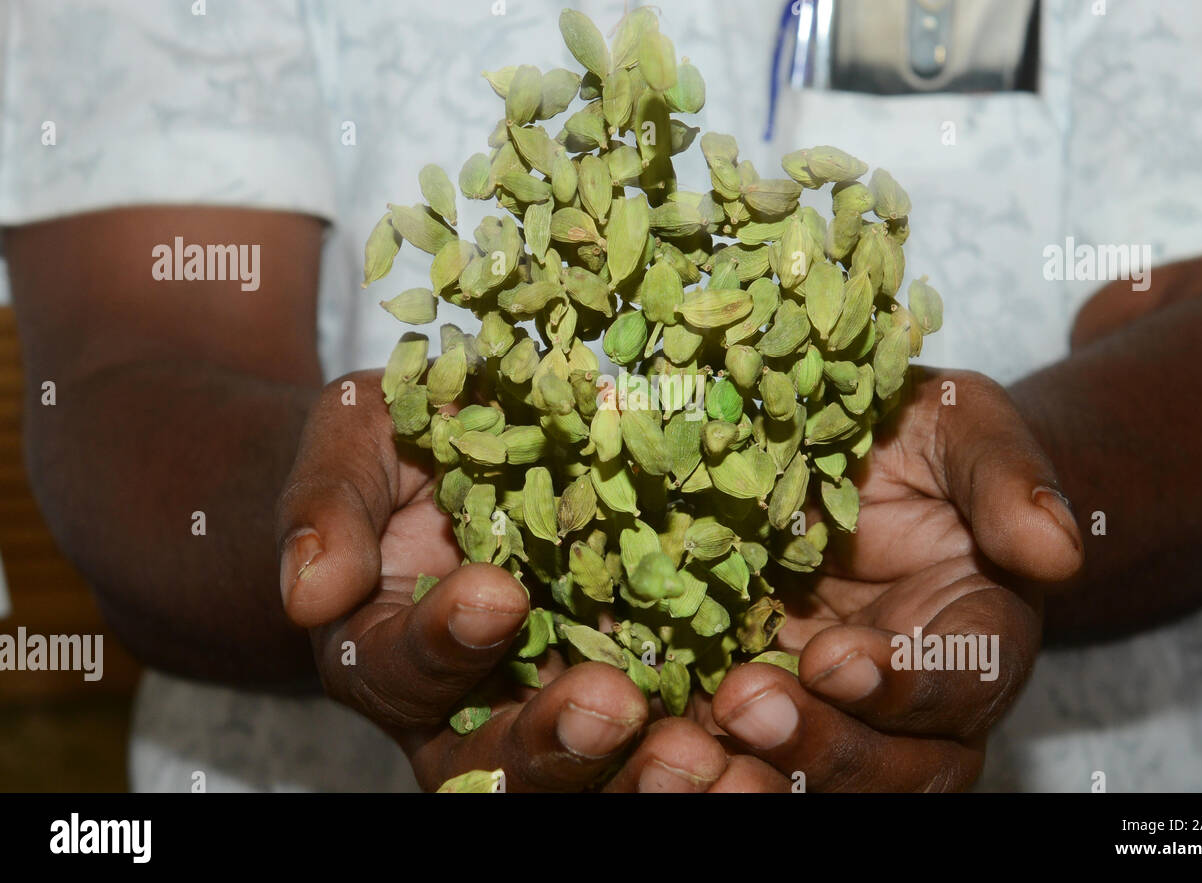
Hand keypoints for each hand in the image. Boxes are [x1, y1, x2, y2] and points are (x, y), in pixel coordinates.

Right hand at [275, 369, 730, 791]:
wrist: (476, 445)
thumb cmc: (401, 440)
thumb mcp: (355, 441)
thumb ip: (328, 507)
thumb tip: (310, 595)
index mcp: (387, 651)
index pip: (400, 670)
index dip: (444, 644)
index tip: (498, 594)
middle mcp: (467, 703)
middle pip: (496, 762)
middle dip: (551, 742)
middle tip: (612, 707)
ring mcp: (554, 699)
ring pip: (585, 771)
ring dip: (636, 770)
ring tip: (696, 752)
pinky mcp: (639, 680)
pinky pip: (669, 724)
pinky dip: (708, 735)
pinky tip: (754, 715)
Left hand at [706, 369, 1083, 791]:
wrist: (851, 453)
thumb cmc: (921, 437)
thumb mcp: (964, 427)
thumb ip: (1007, 479)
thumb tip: (1057, 549)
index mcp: (978, 631)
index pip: (965, 681)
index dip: (906, 684)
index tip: (836, 659)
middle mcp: (915, 694)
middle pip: (898, 765)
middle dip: (825, 748)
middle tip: (745, 705)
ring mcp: (837, 710)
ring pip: (821, 781)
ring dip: (758, 776)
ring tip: (687, 752)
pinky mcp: (758, 700)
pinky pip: (736, 754)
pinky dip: (697, 757)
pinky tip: (644, 732)